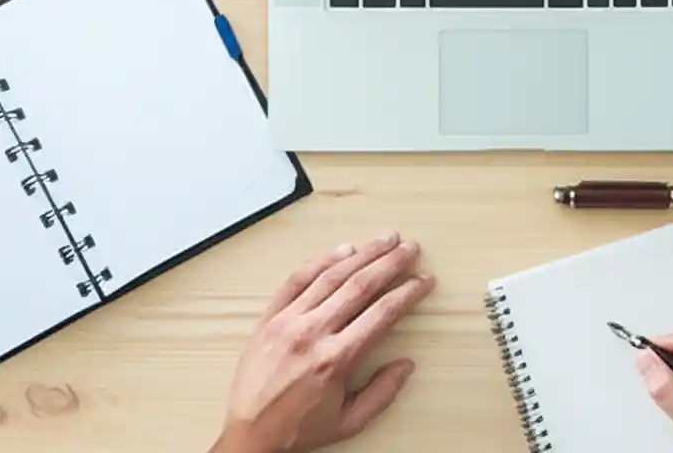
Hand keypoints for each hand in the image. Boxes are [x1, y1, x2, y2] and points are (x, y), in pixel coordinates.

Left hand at [211, 232, 434, 452]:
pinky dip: (320, 262)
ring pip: (330, 276)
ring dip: (361, 254)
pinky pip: (296, 281)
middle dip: (390, 263)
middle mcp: (312, 333)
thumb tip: (406, 365)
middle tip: (410, 248)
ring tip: (384, 240)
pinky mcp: (270, 318)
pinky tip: (341, 251)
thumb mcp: (349, 422)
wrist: (249, 432)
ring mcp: (288, 321)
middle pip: (360, 286)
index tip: (423, 281)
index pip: (382, 314)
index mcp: (335, 359)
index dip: (407, 293)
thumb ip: (382, 393)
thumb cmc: (298, 429)